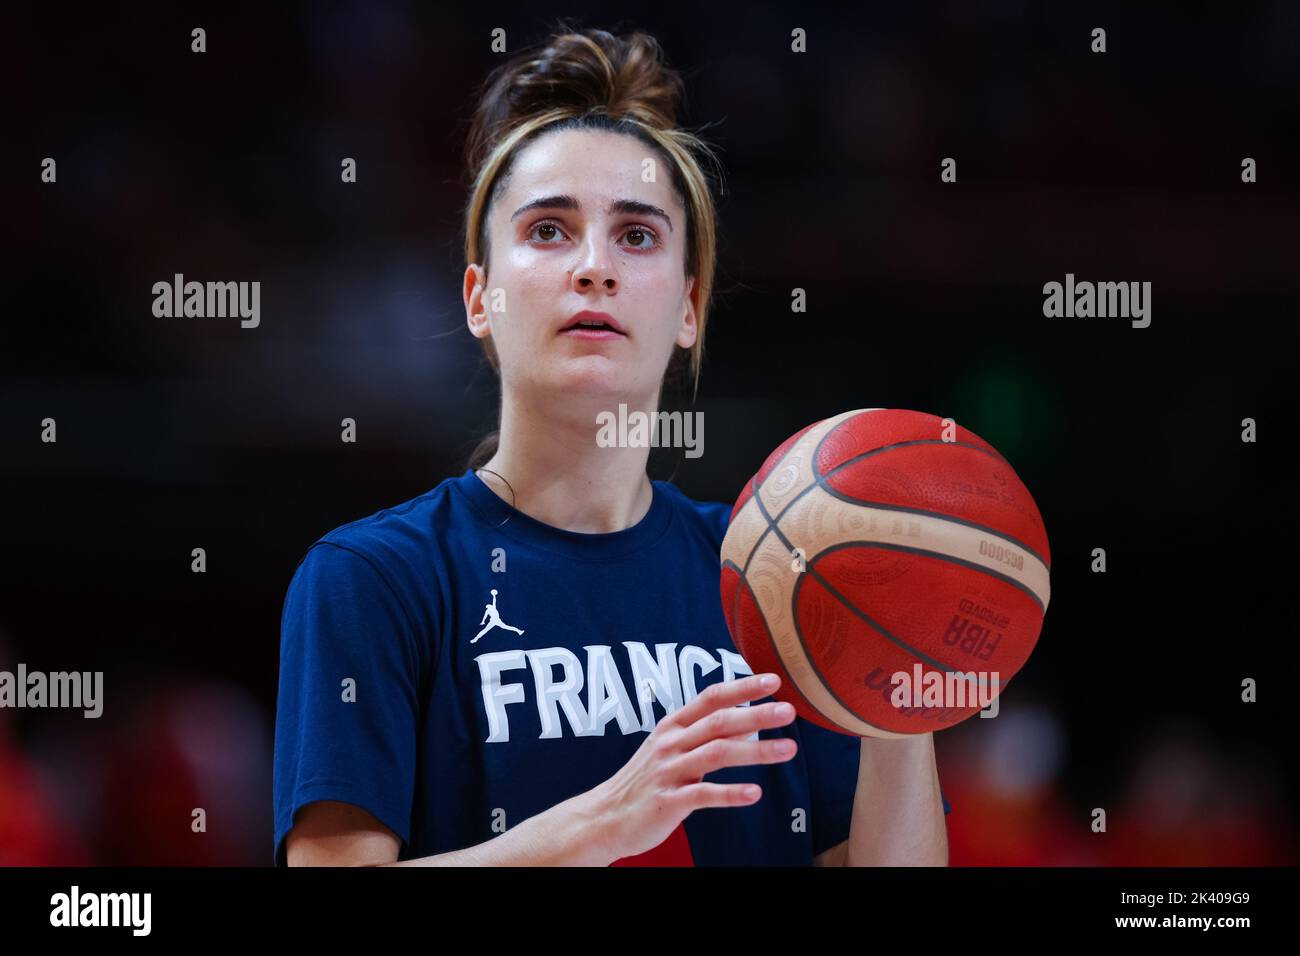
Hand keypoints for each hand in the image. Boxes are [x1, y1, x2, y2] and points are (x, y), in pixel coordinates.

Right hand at [585, 673, 798, 862]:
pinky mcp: (668, 801)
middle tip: (789, 711)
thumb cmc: (644, 782)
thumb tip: (748, 725)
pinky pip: (704, 795)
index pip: (711, 697)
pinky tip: (755, 793)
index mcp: (673, 726)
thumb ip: (707, 736)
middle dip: (757, 715)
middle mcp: (671, 743)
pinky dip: (731, 793)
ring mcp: (669, 771)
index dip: (742, 687)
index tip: (772, 681)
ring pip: (717, 753)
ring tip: (788, 749)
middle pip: (719, 722)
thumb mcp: (672, 750)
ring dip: (756, 751)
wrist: (604, 817)